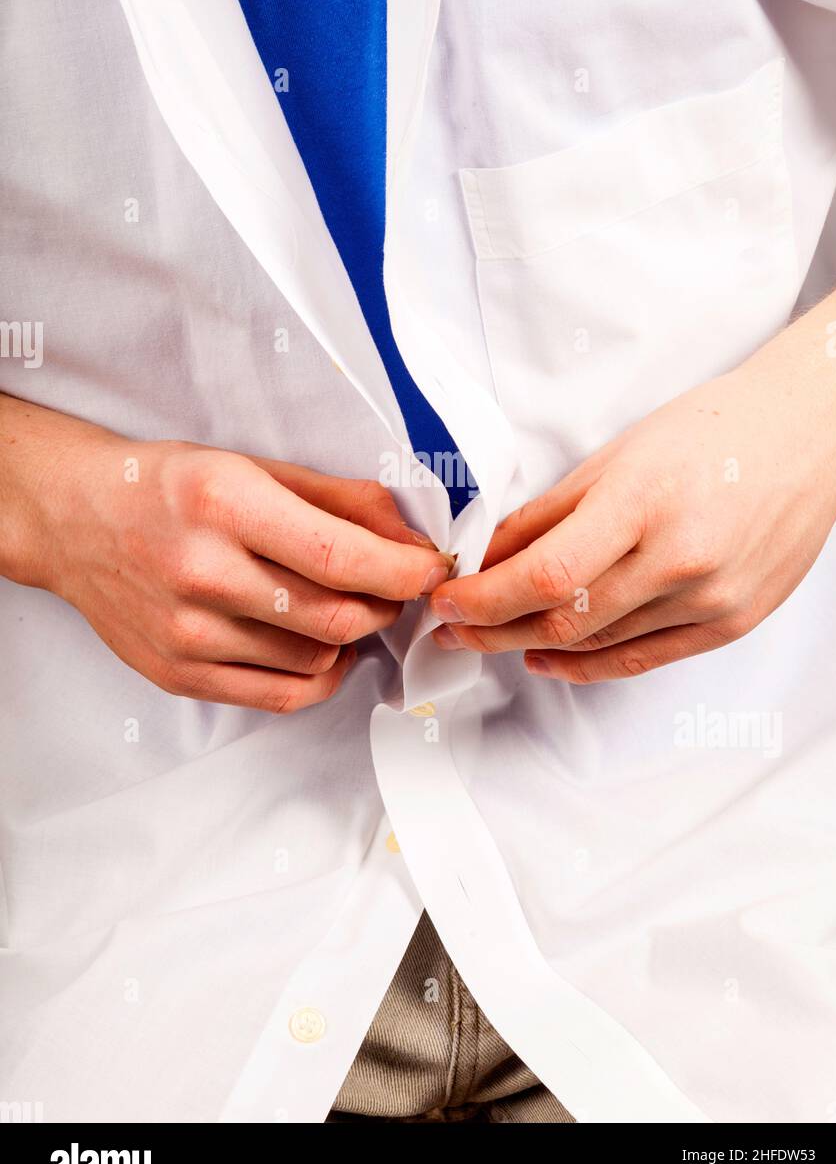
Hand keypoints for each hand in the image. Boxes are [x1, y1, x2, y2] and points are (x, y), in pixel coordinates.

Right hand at [2, 399, 449, 710]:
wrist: (76, 520)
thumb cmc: (168, 486)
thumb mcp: (253, 467)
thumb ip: (339, 501)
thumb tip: (411, 539)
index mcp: (224, 504)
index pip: (342, 558)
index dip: (405, 571)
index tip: (432, 567)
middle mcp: (202, 572)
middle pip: (338, 618)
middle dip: (388, 605)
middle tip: (395, 585)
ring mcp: (187, 634)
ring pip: (317, 661)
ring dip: (354, 638)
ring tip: (348, 606)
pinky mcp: (179, 674)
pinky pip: (280, 696)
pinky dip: (320, 676)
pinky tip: (323, 647)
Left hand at [430, 289, 835, 682]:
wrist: (805, 438)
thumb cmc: (714, 432)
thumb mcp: (616, 457)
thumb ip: (548, 514)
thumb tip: (487, 556)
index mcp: (643, 502)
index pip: (545, 573)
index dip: (485, 598)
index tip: (446, 600)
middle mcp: (679, 559)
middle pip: (564, 618)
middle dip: (494, 629)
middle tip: (454, 628)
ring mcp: (709, 599)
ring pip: (597, 645)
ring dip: (531, 647)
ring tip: (490, 639)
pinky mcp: (730, 623)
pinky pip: (643, 660)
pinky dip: (588, 664)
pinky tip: (550, 658)